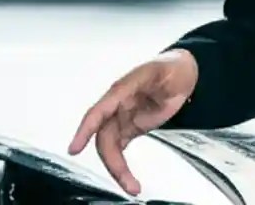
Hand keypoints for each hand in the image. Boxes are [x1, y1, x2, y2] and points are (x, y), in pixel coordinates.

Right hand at [68, 49, 198, 194]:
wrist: (180, 73)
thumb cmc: (170, 68)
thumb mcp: (163, 70)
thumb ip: (152, 77)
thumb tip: (139, 83)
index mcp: (121, 91)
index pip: (98, 112)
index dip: (85, 130)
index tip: (74, 149)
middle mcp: (116, 107)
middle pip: (105, 139)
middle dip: (113, 163)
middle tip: (130, 184)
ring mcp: (122, 119)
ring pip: (110, 148)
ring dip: (118, 169)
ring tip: (133, 187)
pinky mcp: (130, 128)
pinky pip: (118, 149)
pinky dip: (120, 165)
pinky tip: (128, 179)